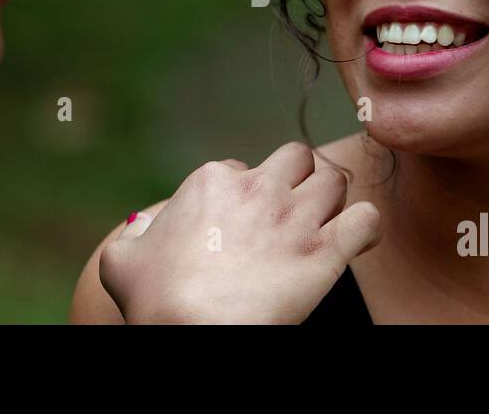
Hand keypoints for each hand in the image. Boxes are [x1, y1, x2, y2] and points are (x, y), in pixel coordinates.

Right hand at [98, 142, 381, 322]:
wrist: (195, 332)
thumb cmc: (156, 300)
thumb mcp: (121, 260)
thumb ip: (133, 235)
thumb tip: (140, 228)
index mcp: (211, 181)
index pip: (240, 169)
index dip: (244, 195)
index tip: (243, 224)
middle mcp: (258, 188)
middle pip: (296, 157)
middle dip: (299, 177)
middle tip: (294, 208)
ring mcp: (295, 218)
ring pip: (336, 178)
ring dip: (334, 196)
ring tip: (327, 220)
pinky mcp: (325, 251)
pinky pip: (366, 219)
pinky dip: (365, 227)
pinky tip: (354, 242)